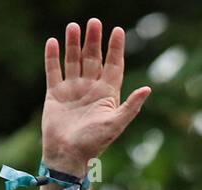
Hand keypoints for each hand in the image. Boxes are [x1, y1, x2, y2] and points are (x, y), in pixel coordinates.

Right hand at [41, 19, 150, 177]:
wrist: (68, 155)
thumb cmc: (94, 143)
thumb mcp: (116, 124)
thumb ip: (131, 106)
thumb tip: (148, 88)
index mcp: (107, 95)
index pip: (114, 65)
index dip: (116, 48)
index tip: (118, 30)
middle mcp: (91, 88)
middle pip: (93, 58)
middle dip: (94, 40)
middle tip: (94, 22)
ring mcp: (73, 89)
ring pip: (74, 60)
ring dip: (73, 44)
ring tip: (74, 26)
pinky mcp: (55, 93)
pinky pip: (53, 71)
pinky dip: (53, 57)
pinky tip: (54, 42)